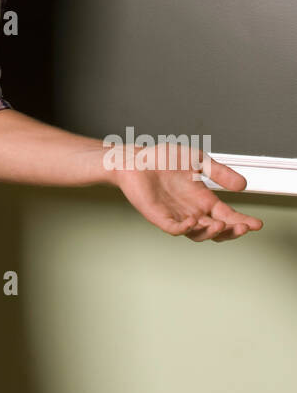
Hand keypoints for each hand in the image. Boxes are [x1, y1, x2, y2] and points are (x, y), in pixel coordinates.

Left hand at [112, 145, 263, 241]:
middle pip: (216, 230)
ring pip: (198, 234)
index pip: (227, 216)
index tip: (257, 224)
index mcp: (203, 200)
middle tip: (244, 227)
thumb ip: (219, 172)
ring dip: (211, 232)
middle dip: (232, 231)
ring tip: (221, 225)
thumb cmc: (163, 159)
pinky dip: (184, 229)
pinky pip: (174, 228)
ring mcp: (176, 216)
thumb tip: (243, 185)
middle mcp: (192, 211)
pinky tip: (193, 222)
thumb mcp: (198, 161)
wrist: (136, 158)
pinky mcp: (159, 216)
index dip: (242, 221)